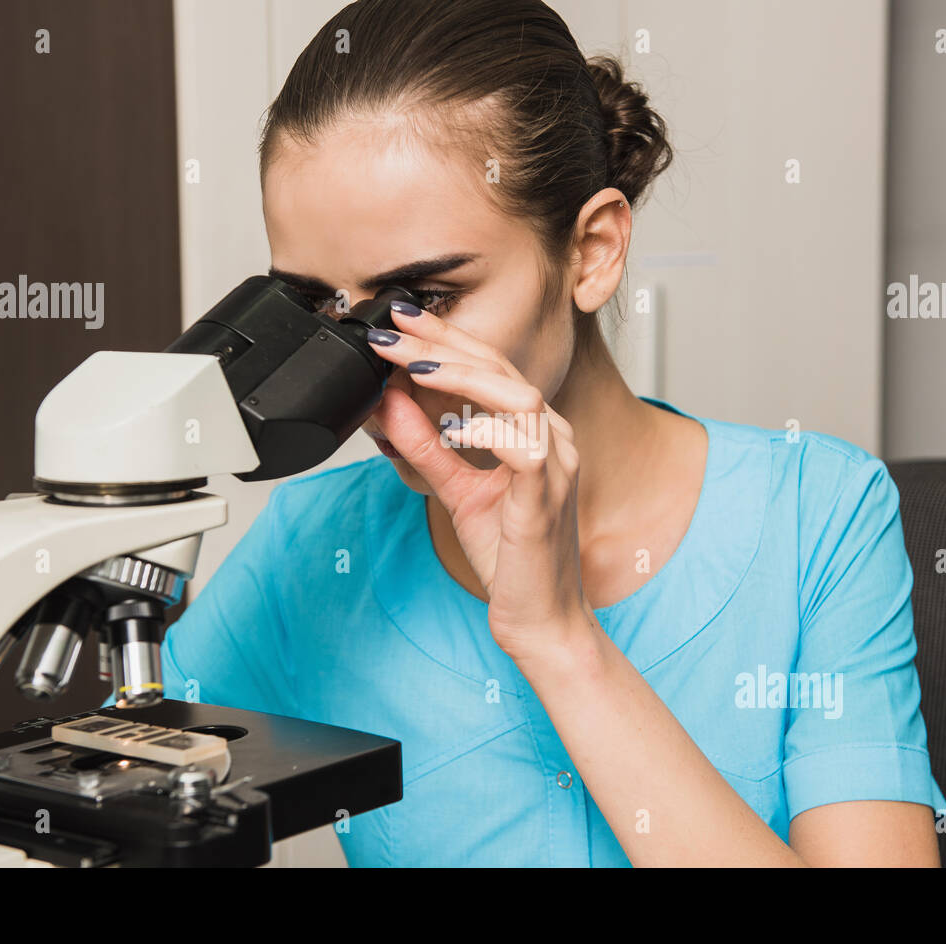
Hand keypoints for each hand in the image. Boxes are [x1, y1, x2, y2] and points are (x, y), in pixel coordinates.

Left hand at [366, 303, 592, 665]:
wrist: (539, 619)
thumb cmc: (512, 559)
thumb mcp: (456, 492)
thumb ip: (425, 448)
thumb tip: (388, 405)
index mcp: (536, 431)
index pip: (491, 367)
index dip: (446, 339)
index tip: (399, 322)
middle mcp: (554, 438)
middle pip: (502, 368)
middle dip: (444, 343)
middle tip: (393, 331)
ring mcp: (557, 465)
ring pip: (518, 395)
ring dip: (462, 376)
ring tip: (415, 367)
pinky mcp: (547, 498)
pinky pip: (526, 449)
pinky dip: (486, 431)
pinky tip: (452, 427)